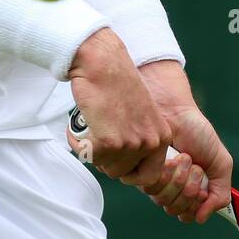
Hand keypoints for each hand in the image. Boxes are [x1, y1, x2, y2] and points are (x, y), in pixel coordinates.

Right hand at [66, 29, 173, 187]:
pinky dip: (76, 140)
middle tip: (98, 133)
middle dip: (105, 157)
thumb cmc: (117, 83)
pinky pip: (85, 154)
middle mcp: (150, 142)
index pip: (149, 177)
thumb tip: (124, 166)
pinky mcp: (108, 141)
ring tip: (90, 124)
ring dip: (90, 148)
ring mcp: (130, 143)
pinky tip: (80, 121)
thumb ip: (139, 141)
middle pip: (120, 173)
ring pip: (102, 165)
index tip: (115, 158)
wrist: (104, 61)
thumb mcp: (141, 116)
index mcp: (162, 137)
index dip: (128, 172)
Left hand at [137, 63, 232, 225]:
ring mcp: (153, 181)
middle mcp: (169, 189)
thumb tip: (202, 219)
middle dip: (190, 187)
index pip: (189, 215)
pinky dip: (165, 171)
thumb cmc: (197, 133)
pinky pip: (150, 187)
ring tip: (183, 157)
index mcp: (189, 190)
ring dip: (179, 177)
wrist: (177, 112)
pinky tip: (169, 156)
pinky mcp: (138, 172)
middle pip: (176, 209)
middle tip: (194, 165)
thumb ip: (221, 194)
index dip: (197, 204)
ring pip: (163, 200)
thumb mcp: (220, 164)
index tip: (204, 186)